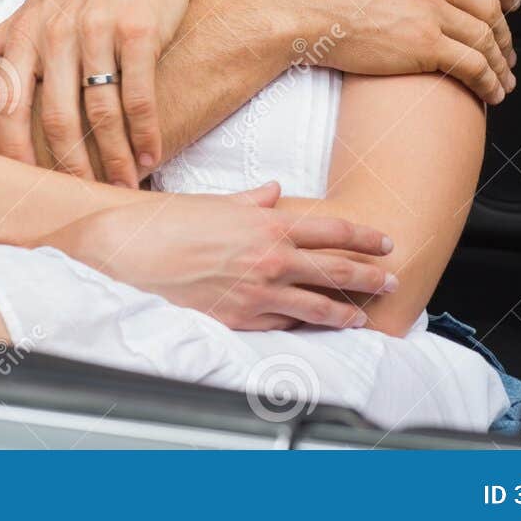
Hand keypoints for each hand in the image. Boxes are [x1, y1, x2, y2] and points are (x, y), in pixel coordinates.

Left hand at [0, 0, 199, 187]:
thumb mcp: (37, 3)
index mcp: (27, 31)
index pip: (10, 105)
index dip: (15, 152)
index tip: (24, 188)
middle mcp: (57, 32)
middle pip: (58, 118)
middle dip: (71, 166)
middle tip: (81, 197)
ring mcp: (99, 31)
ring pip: (102, 112)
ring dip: (115, 157)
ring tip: (124, 185)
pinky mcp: (139, 32)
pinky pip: (140, 96)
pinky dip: (147, 133)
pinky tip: (152, 156)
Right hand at [45, 182, 397, 329]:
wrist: (129, 251)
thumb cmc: (167, 222)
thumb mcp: (214, 202)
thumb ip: (250, 201)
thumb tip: (272, 192)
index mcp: (267, 224)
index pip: (333, 231)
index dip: (365, 237)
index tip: (384, 241)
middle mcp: (269, 259)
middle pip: (335, 270)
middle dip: (369, 275)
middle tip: (392, 278)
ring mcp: (256, 294)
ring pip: (316, 307)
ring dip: (344, 312)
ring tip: (361, 316)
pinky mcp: (238, 320)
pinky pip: (281, 326)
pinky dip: (300, 327)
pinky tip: (311, 329)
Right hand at [286, 0, 519, 102]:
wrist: (294, 7)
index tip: (510, 0)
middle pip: (488, 4)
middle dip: (504, 30)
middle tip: (507, 46)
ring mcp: (431, 11)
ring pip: (485, 37)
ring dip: (500, 60)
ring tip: (503, 76)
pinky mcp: (423, 46)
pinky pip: (471, 65)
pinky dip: (489, 81)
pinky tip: (492, 91)